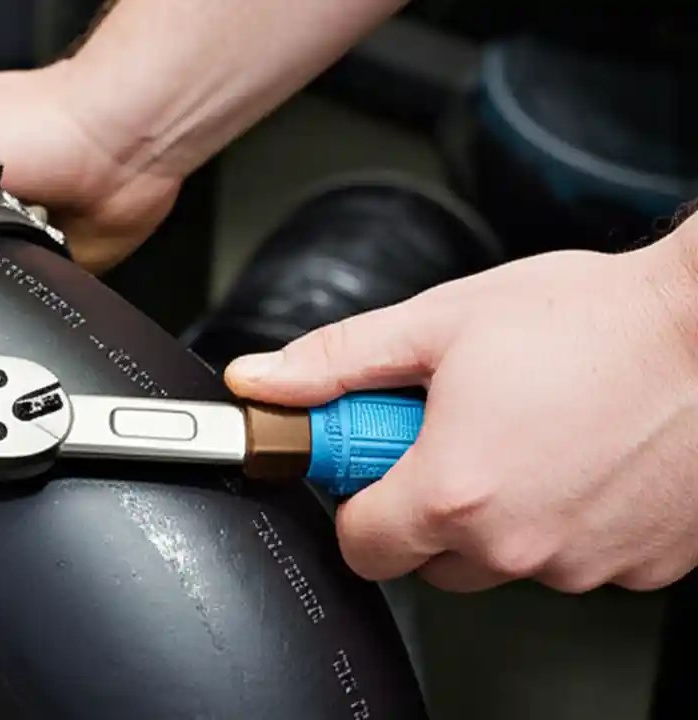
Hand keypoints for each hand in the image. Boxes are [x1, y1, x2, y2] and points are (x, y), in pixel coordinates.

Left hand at [225, 225, 697, 593]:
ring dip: (498, 511)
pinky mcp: (642, 567)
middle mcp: (519, 545)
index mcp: (455, 493)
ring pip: (502, 560)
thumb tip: (264, 380)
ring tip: (528, 429)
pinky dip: (565, 518)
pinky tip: (582, 453)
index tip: (375, 459)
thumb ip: (337, 362)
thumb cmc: (596, 319)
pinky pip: (573, 557)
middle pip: (428, 559)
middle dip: (424, 504)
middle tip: (456, 430)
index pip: (360, 547)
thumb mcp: (440, 324)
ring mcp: (584, 563)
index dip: (357, 498)